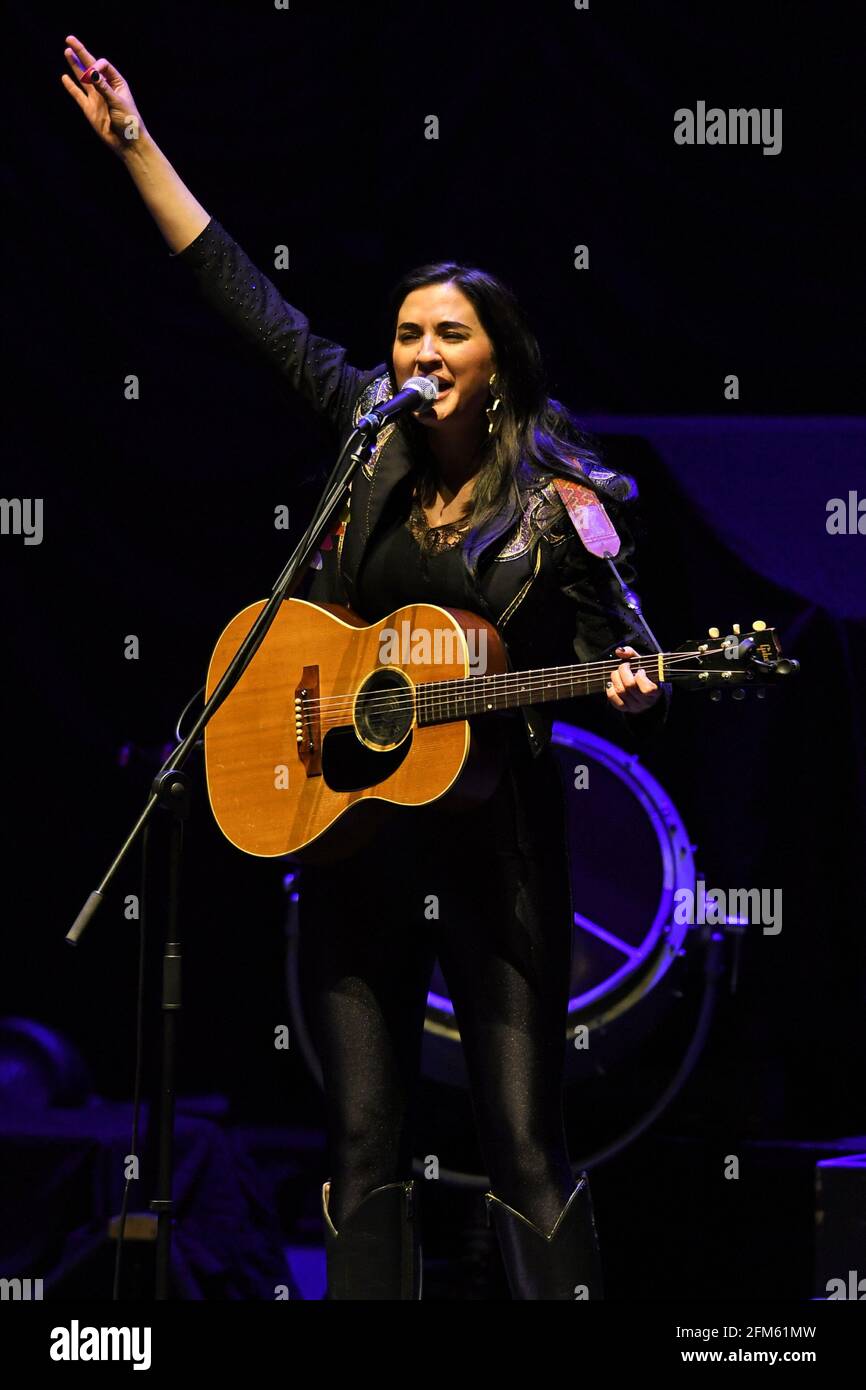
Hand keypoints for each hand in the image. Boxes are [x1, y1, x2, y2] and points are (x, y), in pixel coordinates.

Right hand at [61, 35, 146, 159]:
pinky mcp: (89, 109)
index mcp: (116, 83)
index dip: (96, 66)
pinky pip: (78, 95)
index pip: (103, 66)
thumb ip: (103, 88)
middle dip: (81, 53)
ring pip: (82, 78)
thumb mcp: (118, 102)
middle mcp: (105, 88)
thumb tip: (91, 73)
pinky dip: (71, 87)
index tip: (94, 73)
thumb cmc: (129, 121)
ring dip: (75, 65)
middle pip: (90, 66)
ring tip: (67, 51)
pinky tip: (65, 77)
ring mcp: (96, 98)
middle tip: (69, 39)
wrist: (128, 143)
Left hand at [606, 646, 660, 712]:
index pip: (647, 689)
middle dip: (623, 671)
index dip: (641, 677)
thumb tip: (619, 651)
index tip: (640, 670)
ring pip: (620, 691)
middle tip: (624, 666)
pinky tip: (612, 683)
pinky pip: (613, 698)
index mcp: (655, 692)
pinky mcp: (624, 708)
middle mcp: (645, 701)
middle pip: (629, 686)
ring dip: (615, 678)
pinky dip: (610, 689)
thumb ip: (632, 654)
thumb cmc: (644, 675)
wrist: (644, 691)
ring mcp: (635, 706)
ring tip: (617, 673)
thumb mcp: (643, 663)